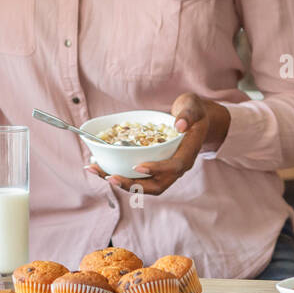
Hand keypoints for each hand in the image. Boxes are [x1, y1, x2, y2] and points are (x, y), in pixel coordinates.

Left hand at [85, 93, 227, 194]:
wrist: (195, 121)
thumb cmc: (193, 112)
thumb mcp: (193, 107)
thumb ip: (188, 114)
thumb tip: (180, 125)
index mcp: (187, 153)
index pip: (174, 167)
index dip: (157, 169)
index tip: (138, 166)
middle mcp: (177, 167)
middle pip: (156, 185)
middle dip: (132, 184)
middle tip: (110, 177)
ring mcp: (165, 171)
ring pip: (145, 185)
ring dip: (122, 183)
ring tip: (98, 172)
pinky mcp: (155, 169)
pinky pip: (139, 179)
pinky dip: (121, 176)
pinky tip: (102, 168)